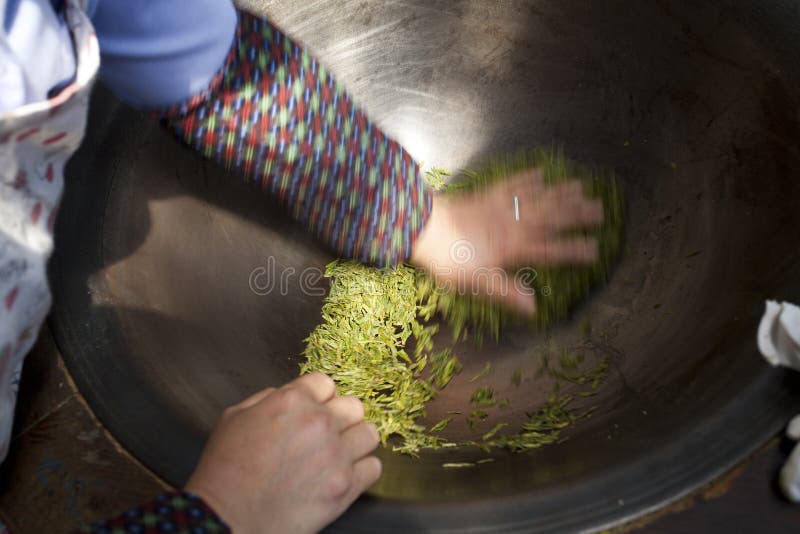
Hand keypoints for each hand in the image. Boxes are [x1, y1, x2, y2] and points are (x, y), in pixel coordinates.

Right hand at [185, 372, 380, 533]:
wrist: (227, 518)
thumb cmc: (224, 470)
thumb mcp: (234, 417)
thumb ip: (267, 399)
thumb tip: (287, 395)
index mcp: (292, 401)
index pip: (325, 383)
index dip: (319, 397)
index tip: (315, 410)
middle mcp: (319, 422)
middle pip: (353, 406)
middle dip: (341, 418)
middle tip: (328, 434)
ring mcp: (336, 454)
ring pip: (369, 434)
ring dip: (355, 442)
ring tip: (339, 455)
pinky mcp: (345, 486)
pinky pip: (374, 467)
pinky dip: (363, 471)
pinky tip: (345, 475)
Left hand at [410, 169, 602, 313]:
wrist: (422, 225)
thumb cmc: (447, 258)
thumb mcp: (476, 282)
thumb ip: (506, 291)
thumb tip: (533, 307)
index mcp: (511, 248)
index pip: (549, 250)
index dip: (573, 250)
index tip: (595, 250)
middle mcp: (511, 225)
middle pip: (550, 219)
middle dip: (576, 215)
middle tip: (601, 209)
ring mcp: (500, 207)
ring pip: (537, 199)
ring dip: (559, 193)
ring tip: (581, 187)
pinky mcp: (486, 195)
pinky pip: (511, 185)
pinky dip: (526, 178)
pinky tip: (540, 172)